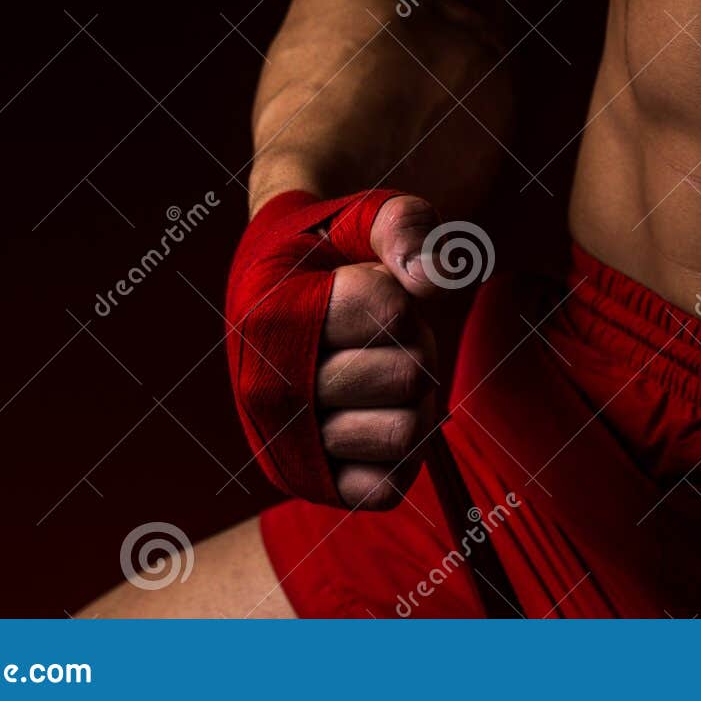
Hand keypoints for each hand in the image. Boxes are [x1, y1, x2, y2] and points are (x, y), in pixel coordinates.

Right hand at [225, 189, 442, 509]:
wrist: (292, 289)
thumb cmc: (335, 247)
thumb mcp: (366, 215)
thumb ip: (404, 227)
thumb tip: (434, 278)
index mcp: (268, 318)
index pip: (389, 310)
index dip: (396, 288)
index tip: (361, 282)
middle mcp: (267, 392)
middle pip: (409, 374)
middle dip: (411, 342)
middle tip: (379, 331)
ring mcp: (290, 444)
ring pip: (405, 431)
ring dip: (412, 396)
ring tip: (378, 368)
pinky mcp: (317, 484)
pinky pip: (386, 486)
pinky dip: (402, 451)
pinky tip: (381, 413)